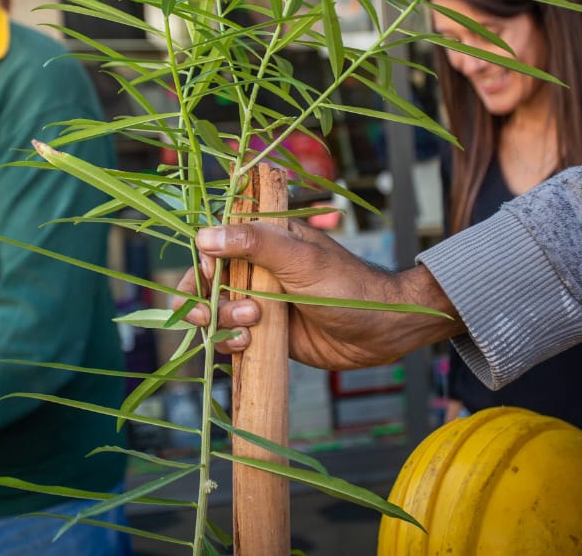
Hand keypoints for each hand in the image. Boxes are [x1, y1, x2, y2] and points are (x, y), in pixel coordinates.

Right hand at [175, 219, 463, 370]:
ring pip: (215, 312)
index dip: (204, 262)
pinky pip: (230, 337)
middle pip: (205, 281)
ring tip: (253, 324)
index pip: (214, 243)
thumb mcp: (299, 260)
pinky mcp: (264, 332)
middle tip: (209, 314)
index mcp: (264, 238)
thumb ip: (253, 244)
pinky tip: (248, 344)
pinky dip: (230, 343)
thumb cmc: (347, 286)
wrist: (381, 332)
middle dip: (201, 299)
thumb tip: (205, 237)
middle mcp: (257, 268)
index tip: (211, 275)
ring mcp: (259, 301)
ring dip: (222, 321)